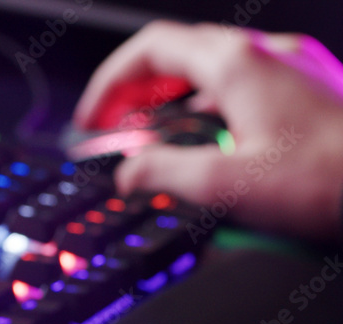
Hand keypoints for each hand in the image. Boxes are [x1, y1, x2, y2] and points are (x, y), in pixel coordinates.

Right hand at [74, 20, 342, 240]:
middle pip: (177, 55)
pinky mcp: (312, 91)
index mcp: (236, 65)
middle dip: (136, 91)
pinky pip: (244, 88)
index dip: (108, 84)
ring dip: (173, 102)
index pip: (148, 51)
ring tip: (157, 140)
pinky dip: (210, 110)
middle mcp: (265, 55)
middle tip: (116, 128)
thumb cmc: (336, 178)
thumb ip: (164, 174)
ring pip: (212, 71)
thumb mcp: (229, 186)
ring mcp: (292, 70)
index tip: (92, 118)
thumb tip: (129, 173)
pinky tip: (213, 147)